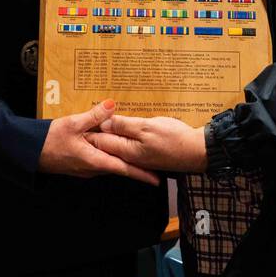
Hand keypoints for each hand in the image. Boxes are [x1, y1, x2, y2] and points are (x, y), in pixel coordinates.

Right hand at [37, 100, 160, 185]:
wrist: (30, 151)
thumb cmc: (49, 139)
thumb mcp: (73, 123)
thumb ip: (94, 116)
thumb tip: (111, 105)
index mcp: (93, 160)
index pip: (123, 169)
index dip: (141, 174)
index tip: (156, 179)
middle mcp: (92, 169)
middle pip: (120, 168)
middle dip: (138, 168)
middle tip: (156, 166)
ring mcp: (87, 169)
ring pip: (111, 165)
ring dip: (125, 162)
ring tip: (142, 158)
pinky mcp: (81, 166)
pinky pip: (101, 163)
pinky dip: (112, 157)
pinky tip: (115, 149)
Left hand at [87, 115, 207, 173]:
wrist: (197, 152)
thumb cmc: (174, 139)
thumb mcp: (147, 127)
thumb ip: (124, 125)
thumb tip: (103, 122)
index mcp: (126, 149)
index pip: (99, 140)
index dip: (89, 128)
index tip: (78, 119)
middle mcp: (129, 156)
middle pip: (106, 144)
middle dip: (95, 133)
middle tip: (83, 120)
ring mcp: (138, 157)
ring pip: (116, 146)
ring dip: (108, 136)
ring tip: (97, 123)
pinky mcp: (146, 155)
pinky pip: (127, 147)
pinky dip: (120, 138)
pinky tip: (121, 130)